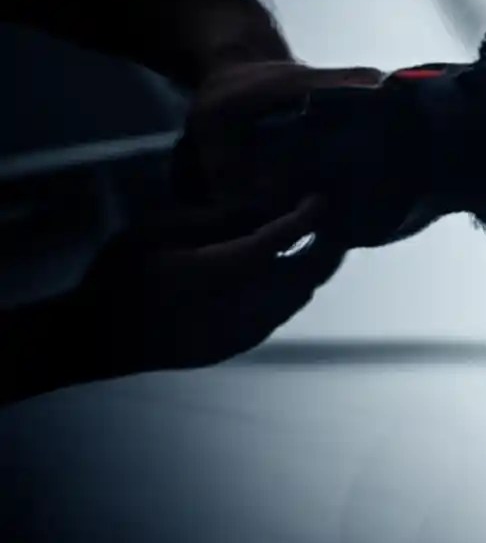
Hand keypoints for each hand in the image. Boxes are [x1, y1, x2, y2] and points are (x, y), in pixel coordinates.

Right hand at [66, 196, 344, 373]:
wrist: (98, 338)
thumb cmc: (122, 275)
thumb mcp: (162, 229)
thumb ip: (218, 218)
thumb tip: (261, 207)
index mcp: (229, 269)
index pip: (286, 237)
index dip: (309, 216)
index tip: (321, 198)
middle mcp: (250, 303)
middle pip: (310, 273)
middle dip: (328, 246)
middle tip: (330, 222)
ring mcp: (247, 330)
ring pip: (300, 297)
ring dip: (310, 270)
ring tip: (309, 244)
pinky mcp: (239, 345)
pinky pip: (281, 315)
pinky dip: (290, 291)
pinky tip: (277, 275)